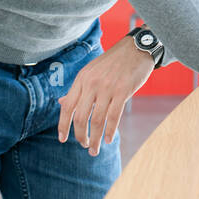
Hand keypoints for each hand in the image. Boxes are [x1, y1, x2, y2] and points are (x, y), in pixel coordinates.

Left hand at [57, 39, 155, 155]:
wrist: (136, 49)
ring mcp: (107, 87)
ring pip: (97, 120)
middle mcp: (92, 83)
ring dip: (95, 139)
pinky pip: (113, 117)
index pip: (67, 107)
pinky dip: (110, 131)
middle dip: (80, 136)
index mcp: (82, 79)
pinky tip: (109, 139)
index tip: (63, 139)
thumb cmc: (113, 62)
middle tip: (84, 146)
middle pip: (80, 117)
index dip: (63, 125)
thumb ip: (78, 88)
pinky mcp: (123, 91)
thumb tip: (61, 103)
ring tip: (95, 149)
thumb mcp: (91, 71)